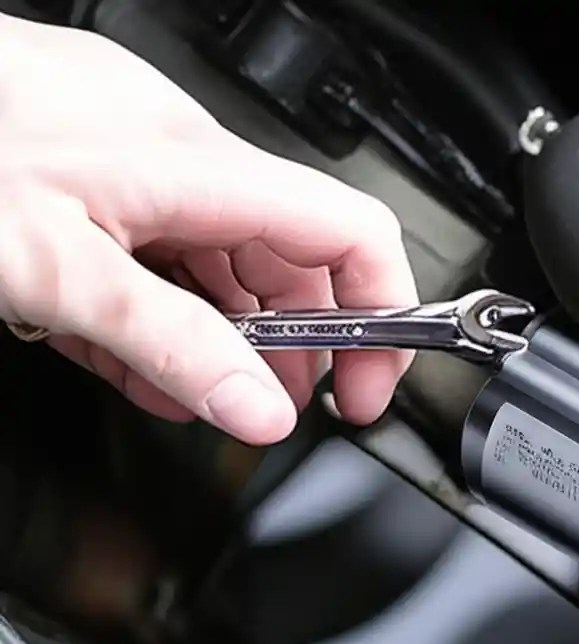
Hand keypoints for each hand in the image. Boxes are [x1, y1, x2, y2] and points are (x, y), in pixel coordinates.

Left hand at [0, 15, 417, 444]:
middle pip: (286, 258)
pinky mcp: (87, 180)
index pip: (349, 234)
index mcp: (197, 167)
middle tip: (275, 409)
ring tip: (203, 397)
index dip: (382, 314)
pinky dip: (162, 313)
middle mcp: (177, 158)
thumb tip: (258, 408)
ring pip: (216, 261)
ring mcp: (131, 165)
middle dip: (294, 343)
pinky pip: (156, 253)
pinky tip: (141, 359)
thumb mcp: (56, 268)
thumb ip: (168, 344)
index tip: (368, 383)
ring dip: (222, 338)